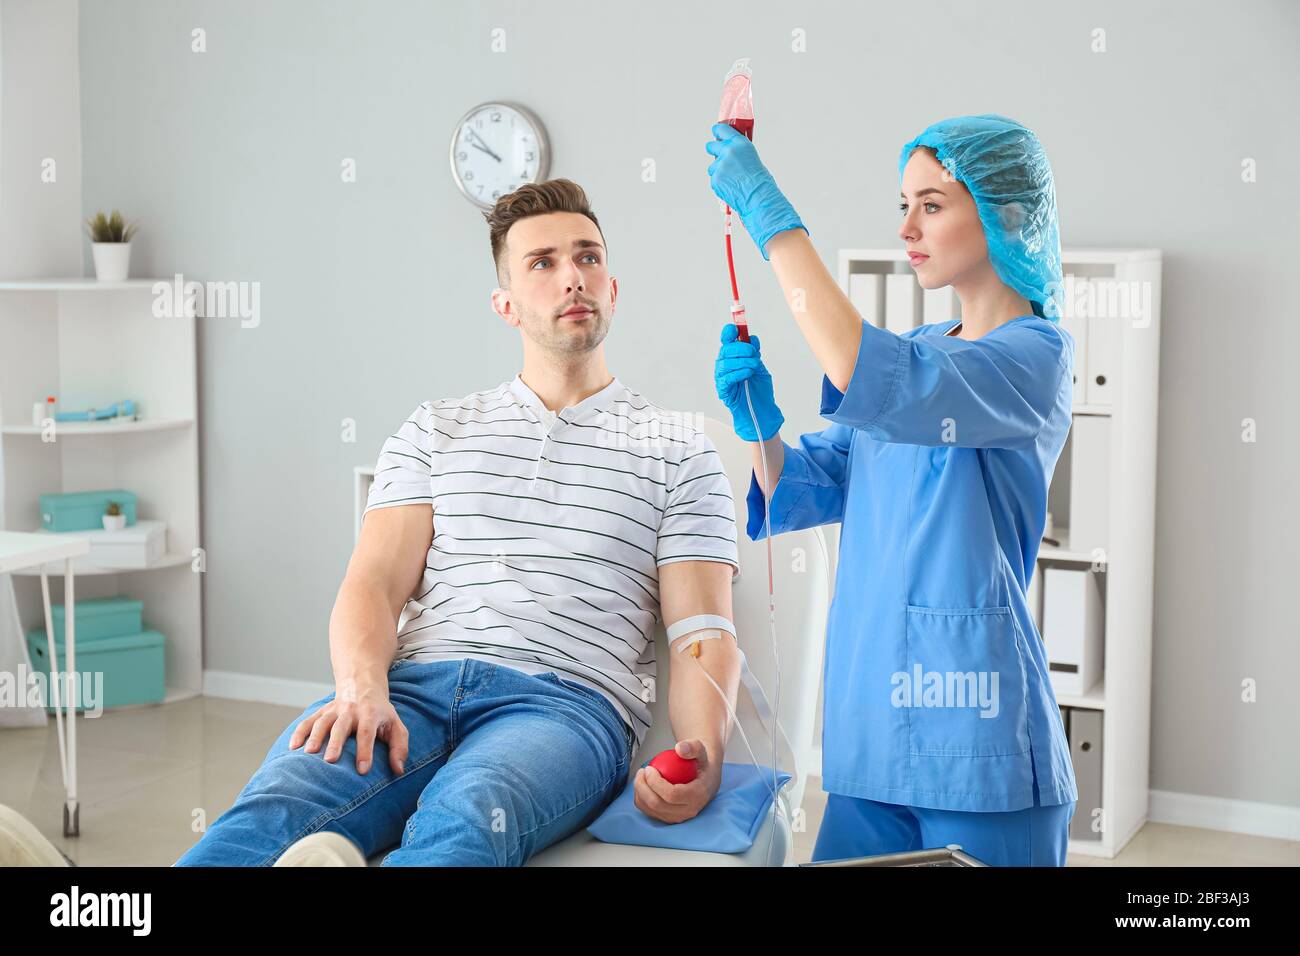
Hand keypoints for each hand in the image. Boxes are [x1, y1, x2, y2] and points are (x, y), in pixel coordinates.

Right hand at [289, 679, 408, 775]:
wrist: (363, 686)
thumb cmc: (381, 713)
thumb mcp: (396, 726)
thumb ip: (399, 747)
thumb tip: (398, 770)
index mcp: (370, 714)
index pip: (367, 733)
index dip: (365, 751)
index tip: (362, 770)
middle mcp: (351, 711)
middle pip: (341, 726)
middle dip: (335, 743)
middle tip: (330, 760)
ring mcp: (334, 710)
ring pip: (322, 722)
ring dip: (314, 737)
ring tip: (308, 753)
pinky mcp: (322, 711)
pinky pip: (308, 721)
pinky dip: (299, 732)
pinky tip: (293, 747)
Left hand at [633, 739, 718, 823]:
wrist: (705, 779)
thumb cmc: (700, 764)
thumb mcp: (700, 751)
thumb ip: (692, 747)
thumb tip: (679, 748)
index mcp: (698, 796)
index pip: (672, 795)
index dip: (656, 783)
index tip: (649, 769)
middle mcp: (688, 811)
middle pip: (658, 804)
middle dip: (643, 787)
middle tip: (641, 772)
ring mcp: (678, 817)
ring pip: (651, 810)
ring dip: (640, 793)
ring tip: (640, 776)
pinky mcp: (669, 819)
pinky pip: (649, 812)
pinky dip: (641, 799)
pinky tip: (642, 784)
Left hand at [705, 122, 807, 259]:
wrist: (759, 198)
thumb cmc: (761, 181)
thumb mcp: (751, 157)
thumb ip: (738, 151)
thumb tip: (728, 150)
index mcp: (740, 143)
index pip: (721, 129)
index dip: (717, 132)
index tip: (716, 134)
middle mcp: (728, 151)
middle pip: (710, 146)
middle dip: (714, 151)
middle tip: (720, 159)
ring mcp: (720, 165)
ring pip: (712, 166)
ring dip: (718, 171)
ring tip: (733, 180)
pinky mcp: (715, 179)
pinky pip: (714, 179)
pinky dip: (720, 183)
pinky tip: (731, 187)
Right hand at [715, 323, 784, 441]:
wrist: (761, 409)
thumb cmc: (759, 388)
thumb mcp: (760, 366)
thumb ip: (755, 353)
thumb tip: (752, 338)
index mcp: (732, 356)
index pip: (726, 340)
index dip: (729, 332)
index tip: (736, 329)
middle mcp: (725, 364)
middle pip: (725, 349)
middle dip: (741, 348)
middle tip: (754, 353)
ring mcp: (722, 376)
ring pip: (726, 362)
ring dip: (743, 361)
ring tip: (754, 366)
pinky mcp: (723, 389)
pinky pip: (727, 377)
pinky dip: (739, 372)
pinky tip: (748, 373)